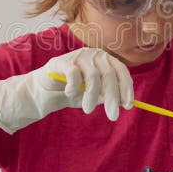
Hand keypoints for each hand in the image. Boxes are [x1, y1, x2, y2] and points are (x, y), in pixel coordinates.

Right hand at [0, 47, 133, 133]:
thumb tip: (125, 102)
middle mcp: (94, 54)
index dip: (126, 88)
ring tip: (87, 109)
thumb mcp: (94, 95)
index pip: (121, 71)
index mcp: (105, 60)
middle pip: (109, 74)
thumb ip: (107, 95)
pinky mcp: (62, 61)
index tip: (128, 105)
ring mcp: (78, 56)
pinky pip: (74, 75)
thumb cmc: (72, 92)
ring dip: (92, 96)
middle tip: (113, 116)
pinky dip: (74, 88)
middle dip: (112, 97)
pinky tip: (69, 93)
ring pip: (93, 76)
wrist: (44, 93)